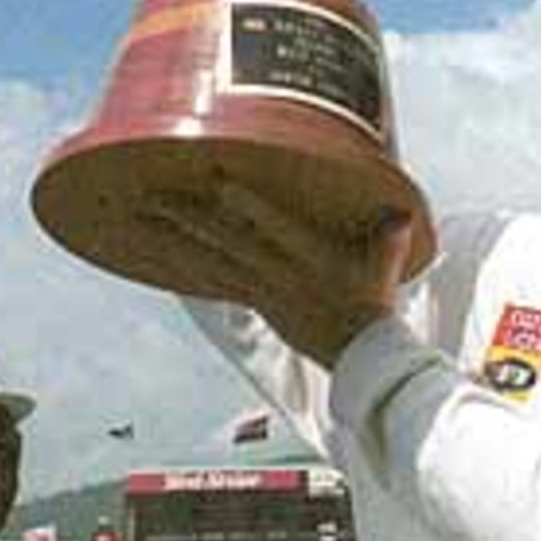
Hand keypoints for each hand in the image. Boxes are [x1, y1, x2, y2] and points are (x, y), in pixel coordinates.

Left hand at [143, 179, 412, 367]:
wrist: (359, 355)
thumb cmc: (373, 301)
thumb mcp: (387, 268)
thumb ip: (390, 239)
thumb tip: (402, 215)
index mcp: (311, 261)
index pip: (277, 231)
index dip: (249, 210)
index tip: (220, 184)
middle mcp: (278, 275)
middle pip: (225, 243)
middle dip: (188, 217)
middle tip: (151, 192)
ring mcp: (260, 289)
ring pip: (207, 260)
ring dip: (171, 237)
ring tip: (139, 213)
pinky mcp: (252, 299)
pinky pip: (208, 279)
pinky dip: (179, 263)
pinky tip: (152, 247)